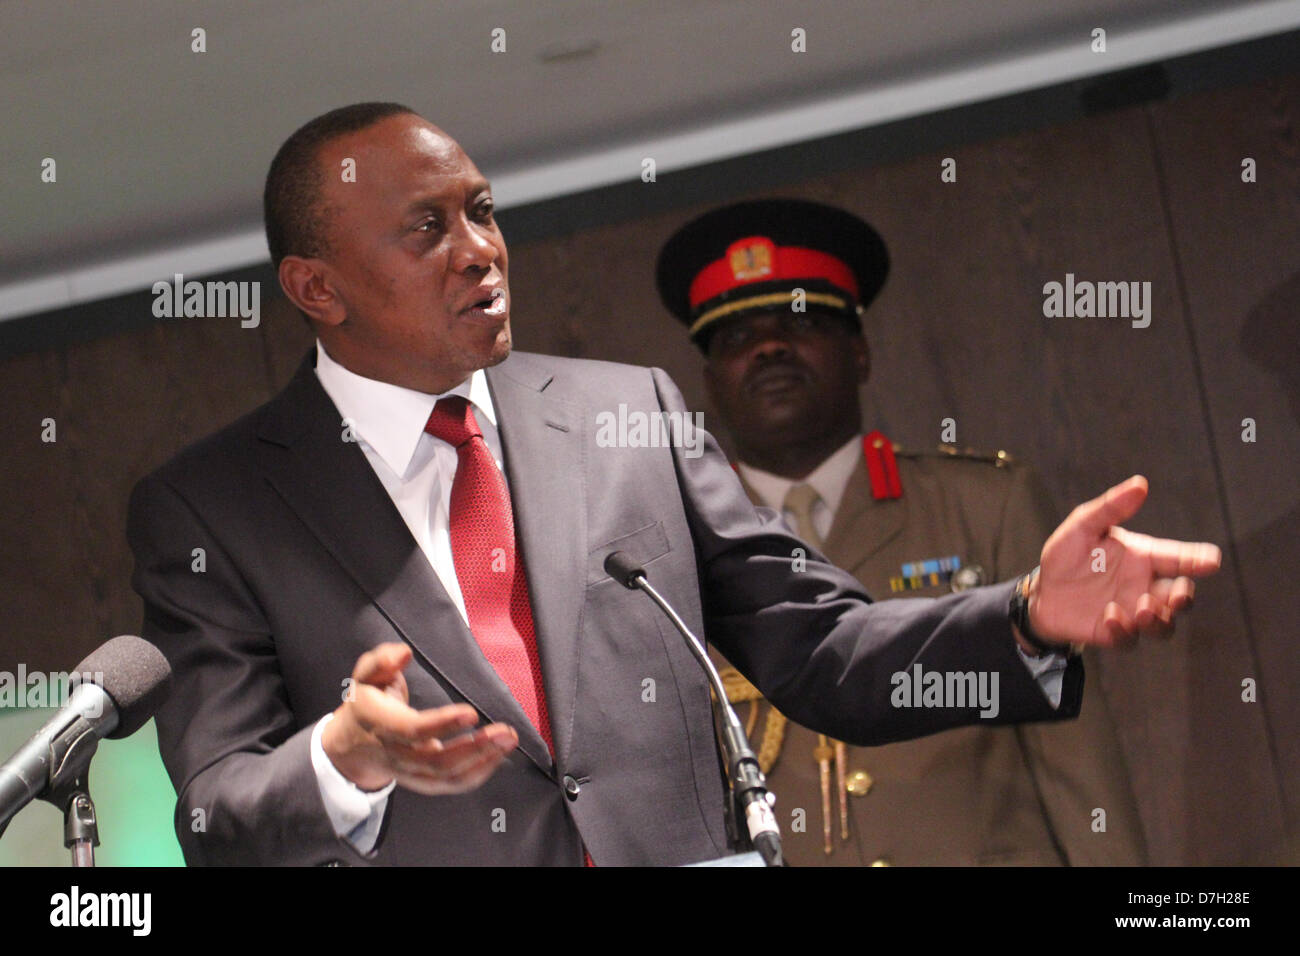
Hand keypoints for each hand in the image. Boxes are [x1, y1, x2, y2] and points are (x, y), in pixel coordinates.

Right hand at [322, 642, 517, 793]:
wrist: (352, 744)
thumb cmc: (367, 702)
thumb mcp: (364, 676)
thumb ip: (380, 661)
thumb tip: (404, 653)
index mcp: (381, 725)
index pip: (414, 730)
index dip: (443, 724)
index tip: (472, 713)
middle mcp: (396, 754)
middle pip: (436, 761)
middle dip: (475, 748)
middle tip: (505, 731)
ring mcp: (410, 772)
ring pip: (447, 777)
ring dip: (482, 761)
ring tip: (508, 740)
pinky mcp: (423, 781)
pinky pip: (452, 784)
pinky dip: (478, 773)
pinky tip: (498, 755)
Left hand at [1029, 475, 1221, 647]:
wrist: (1042, 591)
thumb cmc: (1066, 556)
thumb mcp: (1082, 526)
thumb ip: (1110, 508)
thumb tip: (1140, 484)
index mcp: (1144, 558)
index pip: (1178, 559)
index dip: (1198, 559)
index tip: (1212, 560)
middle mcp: (1145, 586)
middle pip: (1180, 597)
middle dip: (1184, 597)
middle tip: (1176, 594)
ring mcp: (1132, 612)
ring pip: (1163, 624)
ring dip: (1158, 618)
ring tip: (1141, 607)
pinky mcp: (1115, 633)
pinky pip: (1130, 639)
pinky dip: (1124, 630)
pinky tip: (1109, 616)